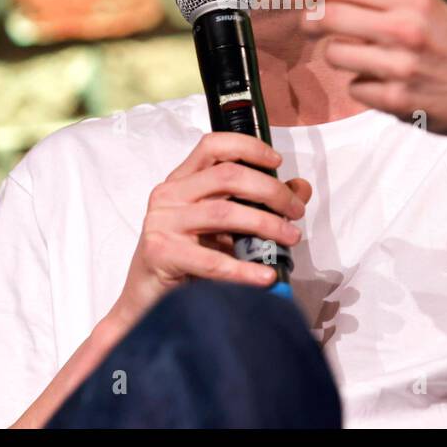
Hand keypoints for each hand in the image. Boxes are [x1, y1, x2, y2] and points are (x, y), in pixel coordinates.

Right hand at [111, 132, 312, 329]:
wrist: (146, 301)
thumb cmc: (187, 260)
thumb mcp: (225, 227)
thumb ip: (260, 204)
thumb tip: (301, 188)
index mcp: (182, 180)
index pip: (213, 145)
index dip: (248, 147)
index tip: (277, 161)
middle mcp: (169, 194)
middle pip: (228, 175)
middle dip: (271, 191)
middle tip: (296, 212)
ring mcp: (162, 222)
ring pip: (225, 213)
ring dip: (266, 225)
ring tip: (291, 239)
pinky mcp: (161, 252)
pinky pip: (211, 260)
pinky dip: (244, 270)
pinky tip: (266, 276)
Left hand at [304, 0, 446, 140]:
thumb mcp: (431, 10)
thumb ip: (386, 2)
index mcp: (415, 1)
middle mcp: (405, 30)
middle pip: (328, 16)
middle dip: (310, 20)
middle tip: (308, 24)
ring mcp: (399, 67)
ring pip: (336, 54)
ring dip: (342, 57)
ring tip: (368, 59)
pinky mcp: (396, 100)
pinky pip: (355, 87)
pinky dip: (364, 86)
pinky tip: (389, 85)